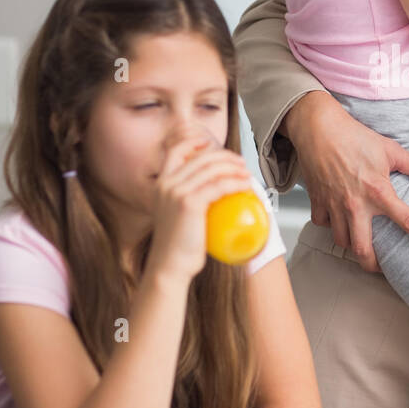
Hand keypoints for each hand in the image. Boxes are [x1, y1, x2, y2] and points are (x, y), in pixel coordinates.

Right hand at [146, 131, 253, 281]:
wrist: (170, 266)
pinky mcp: (189, 203)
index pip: (176, 149)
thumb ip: (187, 196)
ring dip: (235, 168)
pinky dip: (236, 183)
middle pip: (201, 157)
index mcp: (161, 183)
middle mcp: (166, 183)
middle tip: (242, 164)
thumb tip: (213, 187)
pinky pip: (219, 186)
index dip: (196, 141)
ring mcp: (176, 192)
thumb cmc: (177, 244)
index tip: (214, 145)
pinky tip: (245, 186)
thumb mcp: (175, 213)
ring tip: (247, 174)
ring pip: (212, 169)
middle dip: (226, 157)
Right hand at [287, 93, 408, 273]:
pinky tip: (337, 221)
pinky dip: (330, 226)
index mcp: (379, 192)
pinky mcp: (317, 202)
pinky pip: (322, 224)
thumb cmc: (354, 136)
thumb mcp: (390, 150)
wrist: (318, 128)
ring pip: (341, 241)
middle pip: (363, 250)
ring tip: (360, 243)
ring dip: (352, 245)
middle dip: (373, 266)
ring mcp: (334, 205)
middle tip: (382, 268)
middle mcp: (356, 204)